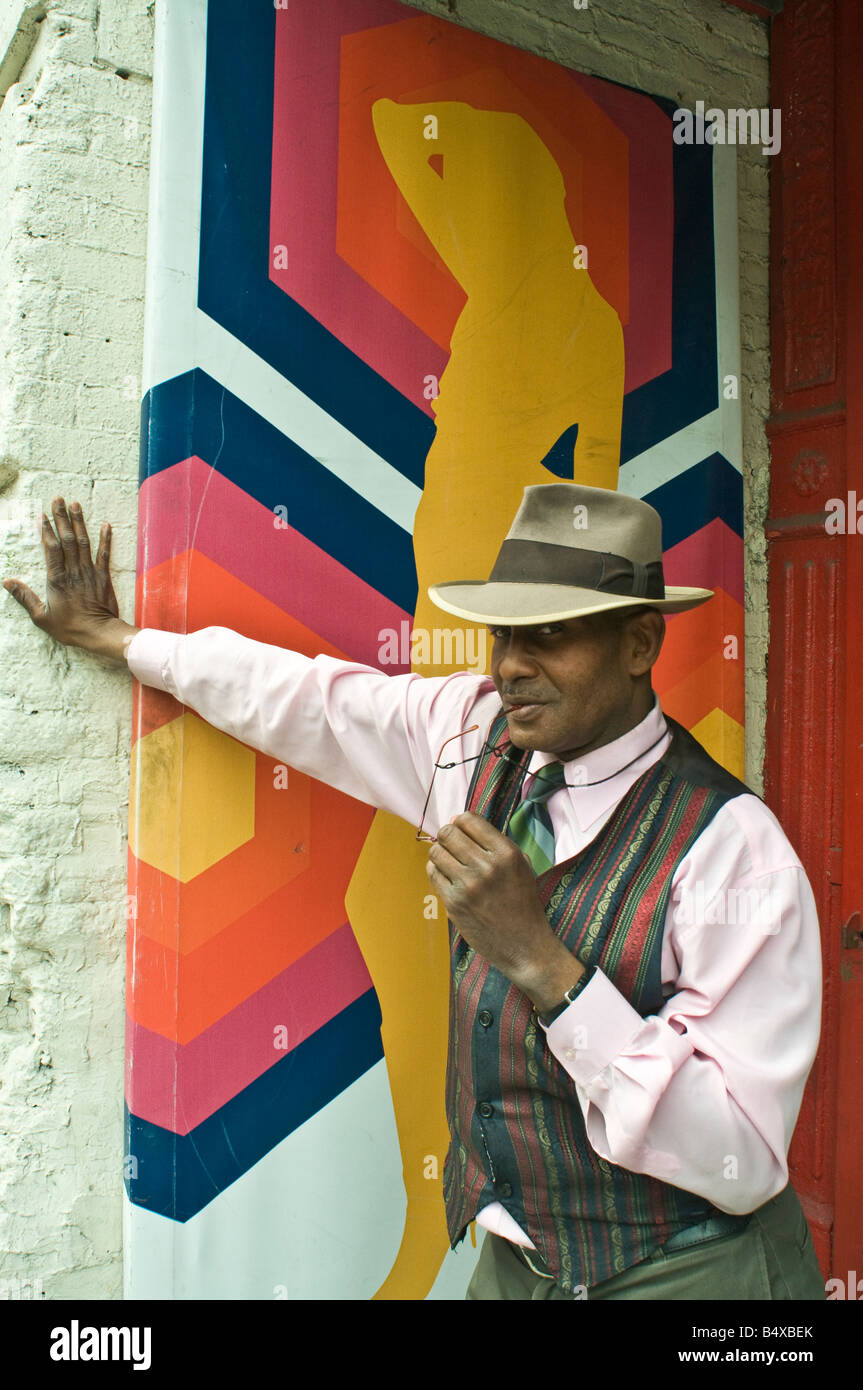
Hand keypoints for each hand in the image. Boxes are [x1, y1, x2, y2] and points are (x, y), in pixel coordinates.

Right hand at [2, 497, 138, 659]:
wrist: (100, 633)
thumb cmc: (70, 628)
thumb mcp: (41, 617)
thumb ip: (25, 598)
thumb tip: (7, 583)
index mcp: (57, 579)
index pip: (51, 549)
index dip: (47, 531)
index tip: (43, 515)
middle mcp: (73, 571)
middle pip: (66, 540)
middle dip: (62, 518)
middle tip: (58, 499)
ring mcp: (90, 572)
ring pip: (83, 542)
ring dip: (79, 522)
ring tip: (75, 504)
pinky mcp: (104, 576)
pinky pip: (105, 554)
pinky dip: (105, 539)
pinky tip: (105, 525)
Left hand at [425, 812, 583, 1011]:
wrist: (524, 946)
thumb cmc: (523, 903)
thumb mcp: (521, 866)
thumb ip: (495, 843)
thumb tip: (459, 820)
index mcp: (507, 853)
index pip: (469, 820)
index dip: (460, 821)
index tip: (461, 829)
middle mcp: (487, 866)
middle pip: (448, 833)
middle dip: (447, 834)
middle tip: (451, 843)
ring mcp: (468, 885)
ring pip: (436, 851)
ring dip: (440, 852)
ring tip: (449, 860)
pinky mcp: (454, 903)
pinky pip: (433, 873)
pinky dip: (436, 870)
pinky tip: (447, 876)